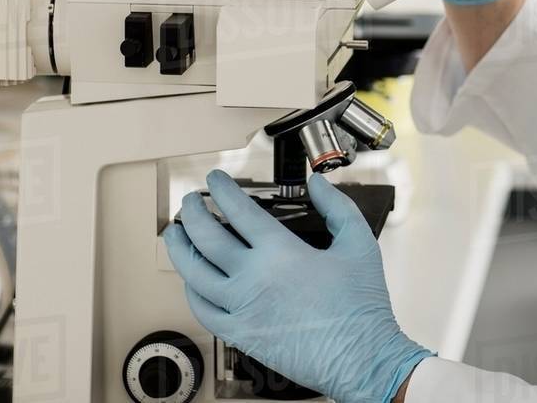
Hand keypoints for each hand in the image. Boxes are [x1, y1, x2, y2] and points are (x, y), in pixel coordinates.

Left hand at [164, 170, 431, 402]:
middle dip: (193, 213)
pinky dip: (190, 291)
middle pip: (206, 238)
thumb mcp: (359, 243)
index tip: (215, 179)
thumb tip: (316, 184)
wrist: (359, 356)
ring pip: (194, 274)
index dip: (222, 190)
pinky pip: (202, 310)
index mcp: (280, 252)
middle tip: (191, 201)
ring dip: (180, 248)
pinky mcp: (239, 335)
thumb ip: (336, 207)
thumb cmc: (360, 305)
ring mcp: (241, 309)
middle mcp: (253, 278)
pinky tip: (191, 280)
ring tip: (176, 233)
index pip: (239, 211)